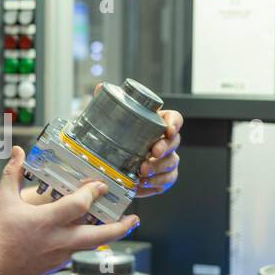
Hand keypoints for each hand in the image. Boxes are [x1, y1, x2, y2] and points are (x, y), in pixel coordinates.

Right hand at [0, 146, 139, 274]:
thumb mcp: (4, 200)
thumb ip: (13, 174)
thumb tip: (18, 151)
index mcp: (47, 221)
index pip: (80, 205)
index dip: (93, 193)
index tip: (100, 186)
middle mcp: (59, 240)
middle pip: (100, 235)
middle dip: (121, 226)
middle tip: (134, 218)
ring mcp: (61, 256)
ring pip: (93, 245)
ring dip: (107, 235)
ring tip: (118, 225)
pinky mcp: (58, 267)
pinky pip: (77, 252)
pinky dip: (84, 243)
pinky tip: (84, 235)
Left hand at [92, 83, 180, 197]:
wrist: (112, 161)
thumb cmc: (118, 137)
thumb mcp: (111, 120)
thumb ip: (107, 104)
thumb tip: (100, 88)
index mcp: (158, 123)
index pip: (174, 119)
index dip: (175, 123)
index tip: (168, 129)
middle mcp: (166, 142)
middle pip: (174, 143)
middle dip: (165, 149)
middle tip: (152, 154)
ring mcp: (167, 160)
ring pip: (171, 164)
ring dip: (159, 170)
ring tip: (142, 174)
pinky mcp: (163, 178)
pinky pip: (165, 182)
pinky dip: (154, 185)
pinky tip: (141, 187)